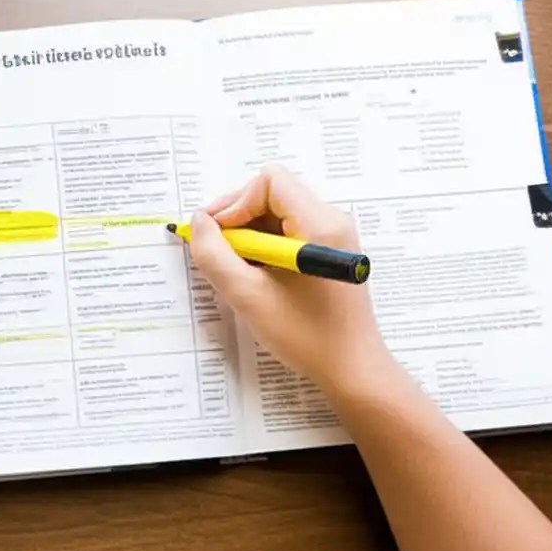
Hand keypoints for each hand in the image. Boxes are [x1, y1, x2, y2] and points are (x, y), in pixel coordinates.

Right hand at [187, 165, 397, 395]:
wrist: (352, 369)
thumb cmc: (306, 336)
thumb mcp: (248, 296)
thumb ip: (215, 255)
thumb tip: (199, 222)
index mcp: (319, 225)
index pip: (270, 181)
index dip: (236, 202)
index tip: (218, 235)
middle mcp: (332, 221)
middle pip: (273, 193)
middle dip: (238, 217)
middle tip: (217, 250)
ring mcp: (333, 236)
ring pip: (277, 212)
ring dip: (249, 233)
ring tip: (237, 269)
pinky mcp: (329, 251)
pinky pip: (288, 230)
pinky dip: (264, 245)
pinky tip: (256, 275)